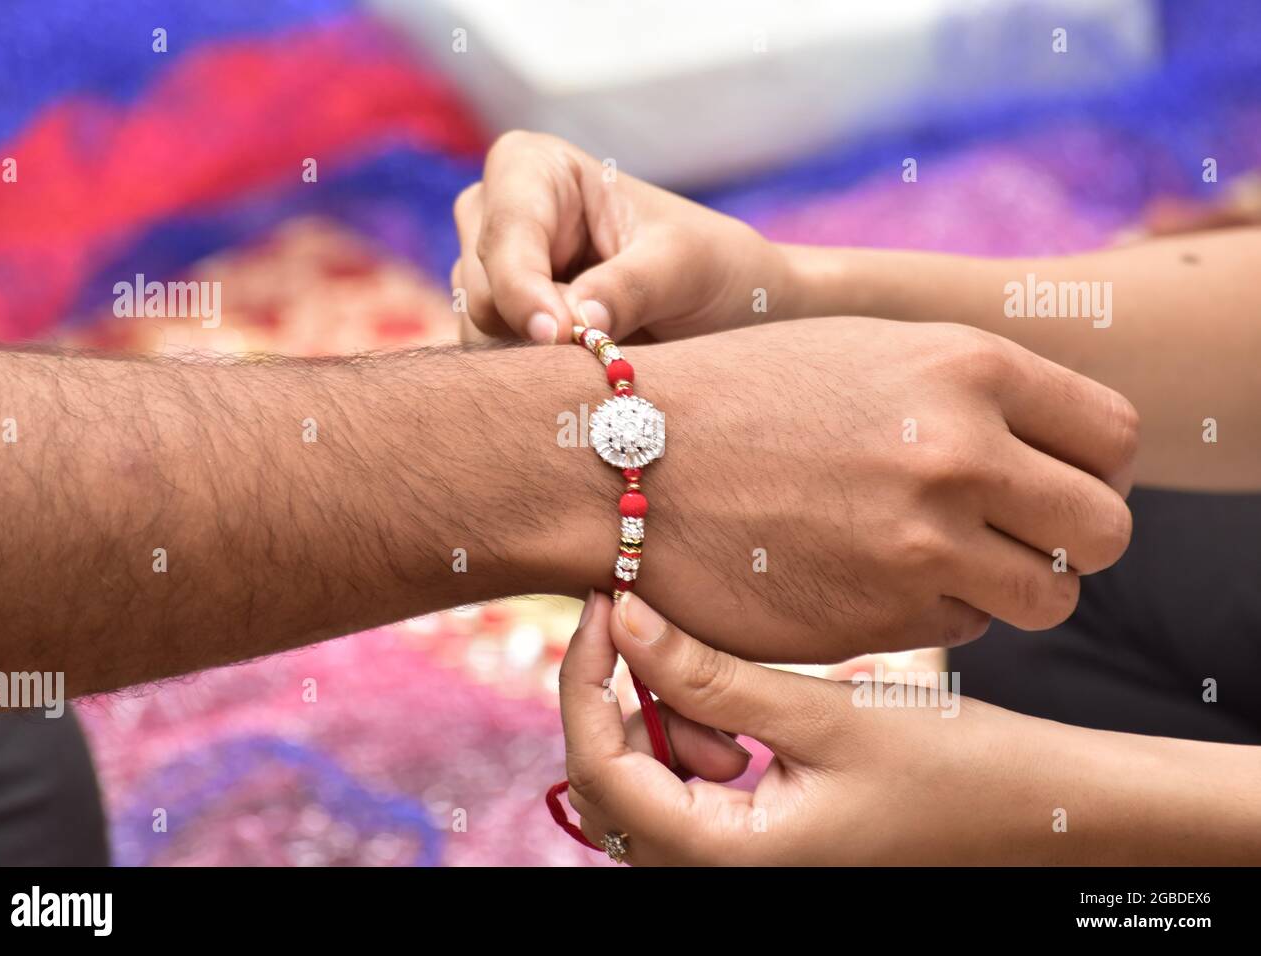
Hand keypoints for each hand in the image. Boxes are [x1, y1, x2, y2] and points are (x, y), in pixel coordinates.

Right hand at [452, 130, 788, 343]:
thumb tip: (574, 320)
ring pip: (480, 333)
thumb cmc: (710, 266)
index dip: (521, 286)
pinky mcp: (501, 328)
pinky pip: (491, 364)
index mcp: (536, 169)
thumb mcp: (686, 267)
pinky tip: (583, 374)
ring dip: (535, 361)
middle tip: (598, 353)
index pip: (506, 229)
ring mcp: (492, 275)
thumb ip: (631, 287)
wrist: (725, 310)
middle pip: (482, 287)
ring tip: (607, 356)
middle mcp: (498, 216)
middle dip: (533, 330)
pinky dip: (532, 379)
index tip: (558, 335)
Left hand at [561, 594, 1258, 865]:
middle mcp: (721, 874)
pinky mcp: (761, 839)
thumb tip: (623, 618)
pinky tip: (744, 710)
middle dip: (614, 695)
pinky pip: (689, 788)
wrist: (1042, 810)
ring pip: (645, 784)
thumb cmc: (955, 768)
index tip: (602, 603)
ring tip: (721, 676)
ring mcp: (740, 861)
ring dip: (659, 719)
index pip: (604, 772)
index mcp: (729, 859)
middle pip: (609, 783)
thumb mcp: (825, 715)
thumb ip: (713, 677)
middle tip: (640, 615)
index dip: (583, 681)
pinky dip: (695, 737)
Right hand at [593, 317, 1136, 661]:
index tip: (1055, 484)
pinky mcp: (878, 620)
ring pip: (1047, 597)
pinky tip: (870, 582)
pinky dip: (932, 615)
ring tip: (942, 565)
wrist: (618, 460)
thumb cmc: (737, 397)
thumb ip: (966, 389)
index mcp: (965, 368)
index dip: (1093, 469)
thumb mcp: (864, 352)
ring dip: (1009, 590)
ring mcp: (921, 546)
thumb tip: (1045, 449)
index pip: (1113, 435)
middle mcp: (960, 456)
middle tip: (1013, 537)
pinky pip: (961, 631)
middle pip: (1104, 530)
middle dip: (1070, 541)